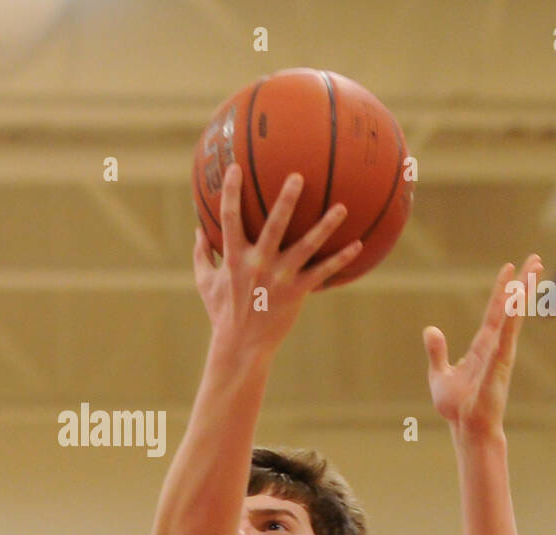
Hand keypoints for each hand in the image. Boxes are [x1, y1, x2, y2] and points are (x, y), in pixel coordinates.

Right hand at [192, 163, 360, 354]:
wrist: (240, 346)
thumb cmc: (222, 313)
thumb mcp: (205, 283)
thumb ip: (202, 254)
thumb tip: (198, 230)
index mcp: (234, 258)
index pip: (229, 219)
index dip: (232, 192)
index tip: (235, 167)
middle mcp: (257, 264)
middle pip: (274, 226)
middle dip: (286, 200)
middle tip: (298, 176)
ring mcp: (279, 278)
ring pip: (306, 247)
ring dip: (325, 227)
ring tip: (342, 208)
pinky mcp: (297, 293)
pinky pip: (322, 272)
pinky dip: (340, 260)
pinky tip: (358, 245)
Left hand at [423, 255, 543, 439]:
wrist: (466, 428)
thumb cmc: (456, 406)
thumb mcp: (439, 374)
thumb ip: (437, 351)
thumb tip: (431, 329)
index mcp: (483, 346)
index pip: (495, 311)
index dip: (502, 290)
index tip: (510, 268)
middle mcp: (496, 346)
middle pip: (511, 308)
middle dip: (523, 284)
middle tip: (536, 259)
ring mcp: (501, 354)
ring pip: (514, 318)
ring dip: (523, 294)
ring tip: (534, 271)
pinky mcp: (500, 365)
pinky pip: (506, 338)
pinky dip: (511, 320)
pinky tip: (516, 302)